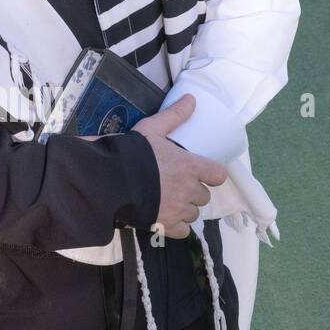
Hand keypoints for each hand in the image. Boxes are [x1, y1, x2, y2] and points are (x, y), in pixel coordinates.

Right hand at [131, 95, 227, 238]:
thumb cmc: (133, 153)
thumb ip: (174, 116)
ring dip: (185, 208)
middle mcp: (189, 190)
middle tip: (177, 185)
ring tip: (170, 202)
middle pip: (204, 196)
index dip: (211, 175)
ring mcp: (178, 210)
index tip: (202, 173)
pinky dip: (177, 226)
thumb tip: (192, 99)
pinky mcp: (166, 225)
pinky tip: (166, 217)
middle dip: (194, 192)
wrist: (111, 180)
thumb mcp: (152, 129)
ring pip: (193, 214)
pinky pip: (183, 231)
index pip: (218, 175)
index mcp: (191, 166)